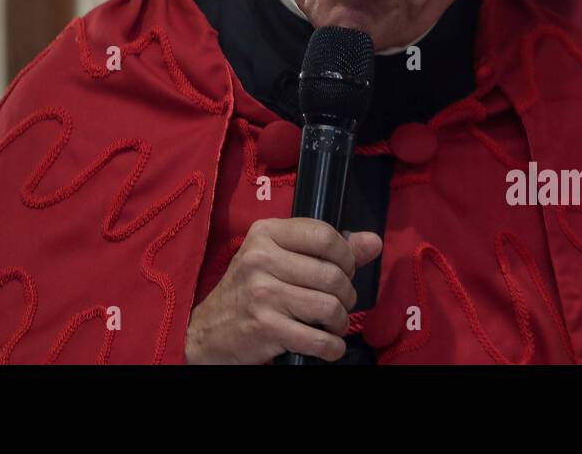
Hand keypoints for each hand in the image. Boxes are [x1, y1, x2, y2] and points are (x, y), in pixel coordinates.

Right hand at [183, 218, 382, 364]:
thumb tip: (373, 241)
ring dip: (341, 322)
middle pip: (333, 275)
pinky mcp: (265, 327)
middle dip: (347, 295)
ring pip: (330, 307)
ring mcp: (262, 294)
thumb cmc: (251, 290)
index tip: (344, 269)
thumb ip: (329, 249)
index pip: (324, 236)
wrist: (208, 331)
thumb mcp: (281, 258)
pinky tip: (327, 344)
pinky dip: (332, 347)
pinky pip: (319, 339)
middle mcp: (260, 259)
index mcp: (265, 233)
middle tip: (339, 302)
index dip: (346, 256)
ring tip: (333, 323)